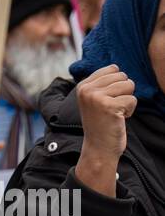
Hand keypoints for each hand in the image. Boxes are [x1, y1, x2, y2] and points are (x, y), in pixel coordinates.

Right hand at [75, 64, 134, 195]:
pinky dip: (130, 111)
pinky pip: (132, 99)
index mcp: (83, 85)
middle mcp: (87, 89)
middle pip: (122, 76)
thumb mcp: (95, 100)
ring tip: (115, 113)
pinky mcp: (108, 106)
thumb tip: (116, 67)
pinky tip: (118, 119)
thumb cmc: (101, 124)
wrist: (98, 149)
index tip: (107, 101)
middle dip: (123, 93)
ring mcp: (96, 97)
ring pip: (129, 85)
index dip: (117, 85)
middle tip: (112, 109)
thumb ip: (102, 83)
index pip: (112, 69)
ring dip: (127, 101)